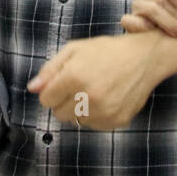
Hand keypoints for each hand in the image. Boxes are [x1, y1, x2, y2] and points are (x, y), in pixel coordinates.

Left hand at [28, 33, 162, 130]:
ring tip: (95, 90)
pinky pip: (94, 125)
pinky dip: (96, 115)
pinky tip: (107, 98)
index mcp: (74, 77)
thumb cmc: (107, 51)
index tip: (63, 83)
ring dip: (80, 109)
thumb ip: (50, 69)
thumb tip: (33, 89)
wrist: (144, 58)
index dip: (51, 90)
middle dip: (64, 101)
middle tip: (80, 86)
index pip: (46, 100)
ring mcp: (104, 112)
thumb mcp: (75, 50)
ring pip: (76, 121)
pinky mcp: (116, 121)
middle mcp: (88, 97)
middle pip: (58, 114)